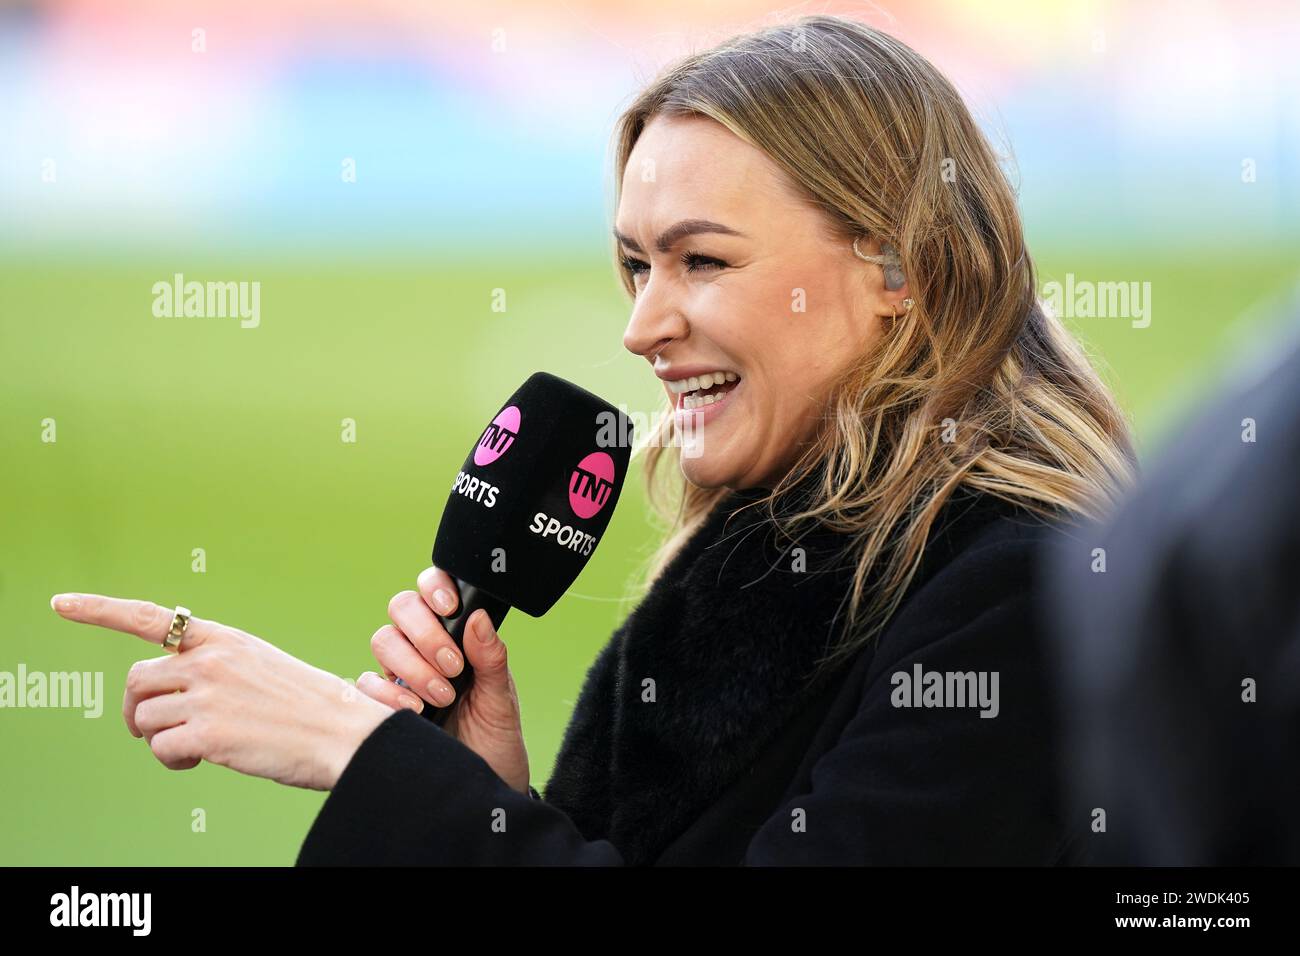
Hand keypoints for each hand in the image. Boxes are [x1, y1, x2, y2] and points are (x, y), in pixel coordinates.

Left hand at [49, 592, 392, 790]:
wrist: (346, 733)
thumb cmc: (311, 708)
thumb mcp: (262, 667)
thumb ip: (215, 669)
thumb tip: (165, 698)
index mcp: (225, 640)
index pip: (150, 617)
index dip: (99, 610)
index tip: (61, 603)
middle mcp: (211, 661)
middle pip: (136, 683)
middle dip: (137, 710)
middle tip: (158, 730)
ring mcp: (207, 696)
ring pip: (142, 719)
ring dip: (158, 740)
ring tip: (191, 748)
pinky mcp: (207, 733)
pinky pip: (161, 750)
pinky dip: (174, 762)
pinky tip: (201, 761)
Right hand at [359, 566, 530, 794]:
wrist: (480, 785)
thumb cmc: (494, 739)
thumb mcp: (501, 697)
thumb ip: (491, 657)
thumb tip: (477, 617)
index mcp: (455, 636)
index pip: (433, 591)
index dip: (434, 587)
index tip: (450, 608)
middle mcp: (423, 649)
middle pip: (402, 610)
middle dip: (426, 634)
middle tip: (453, 666)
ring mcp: (400, 675)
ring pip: (383, 641)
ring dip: (412, 665)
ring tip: (442, 696)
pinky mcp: (380, 705)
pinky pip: (367, 684)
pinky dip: (389, 694)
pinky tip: (416, 711)